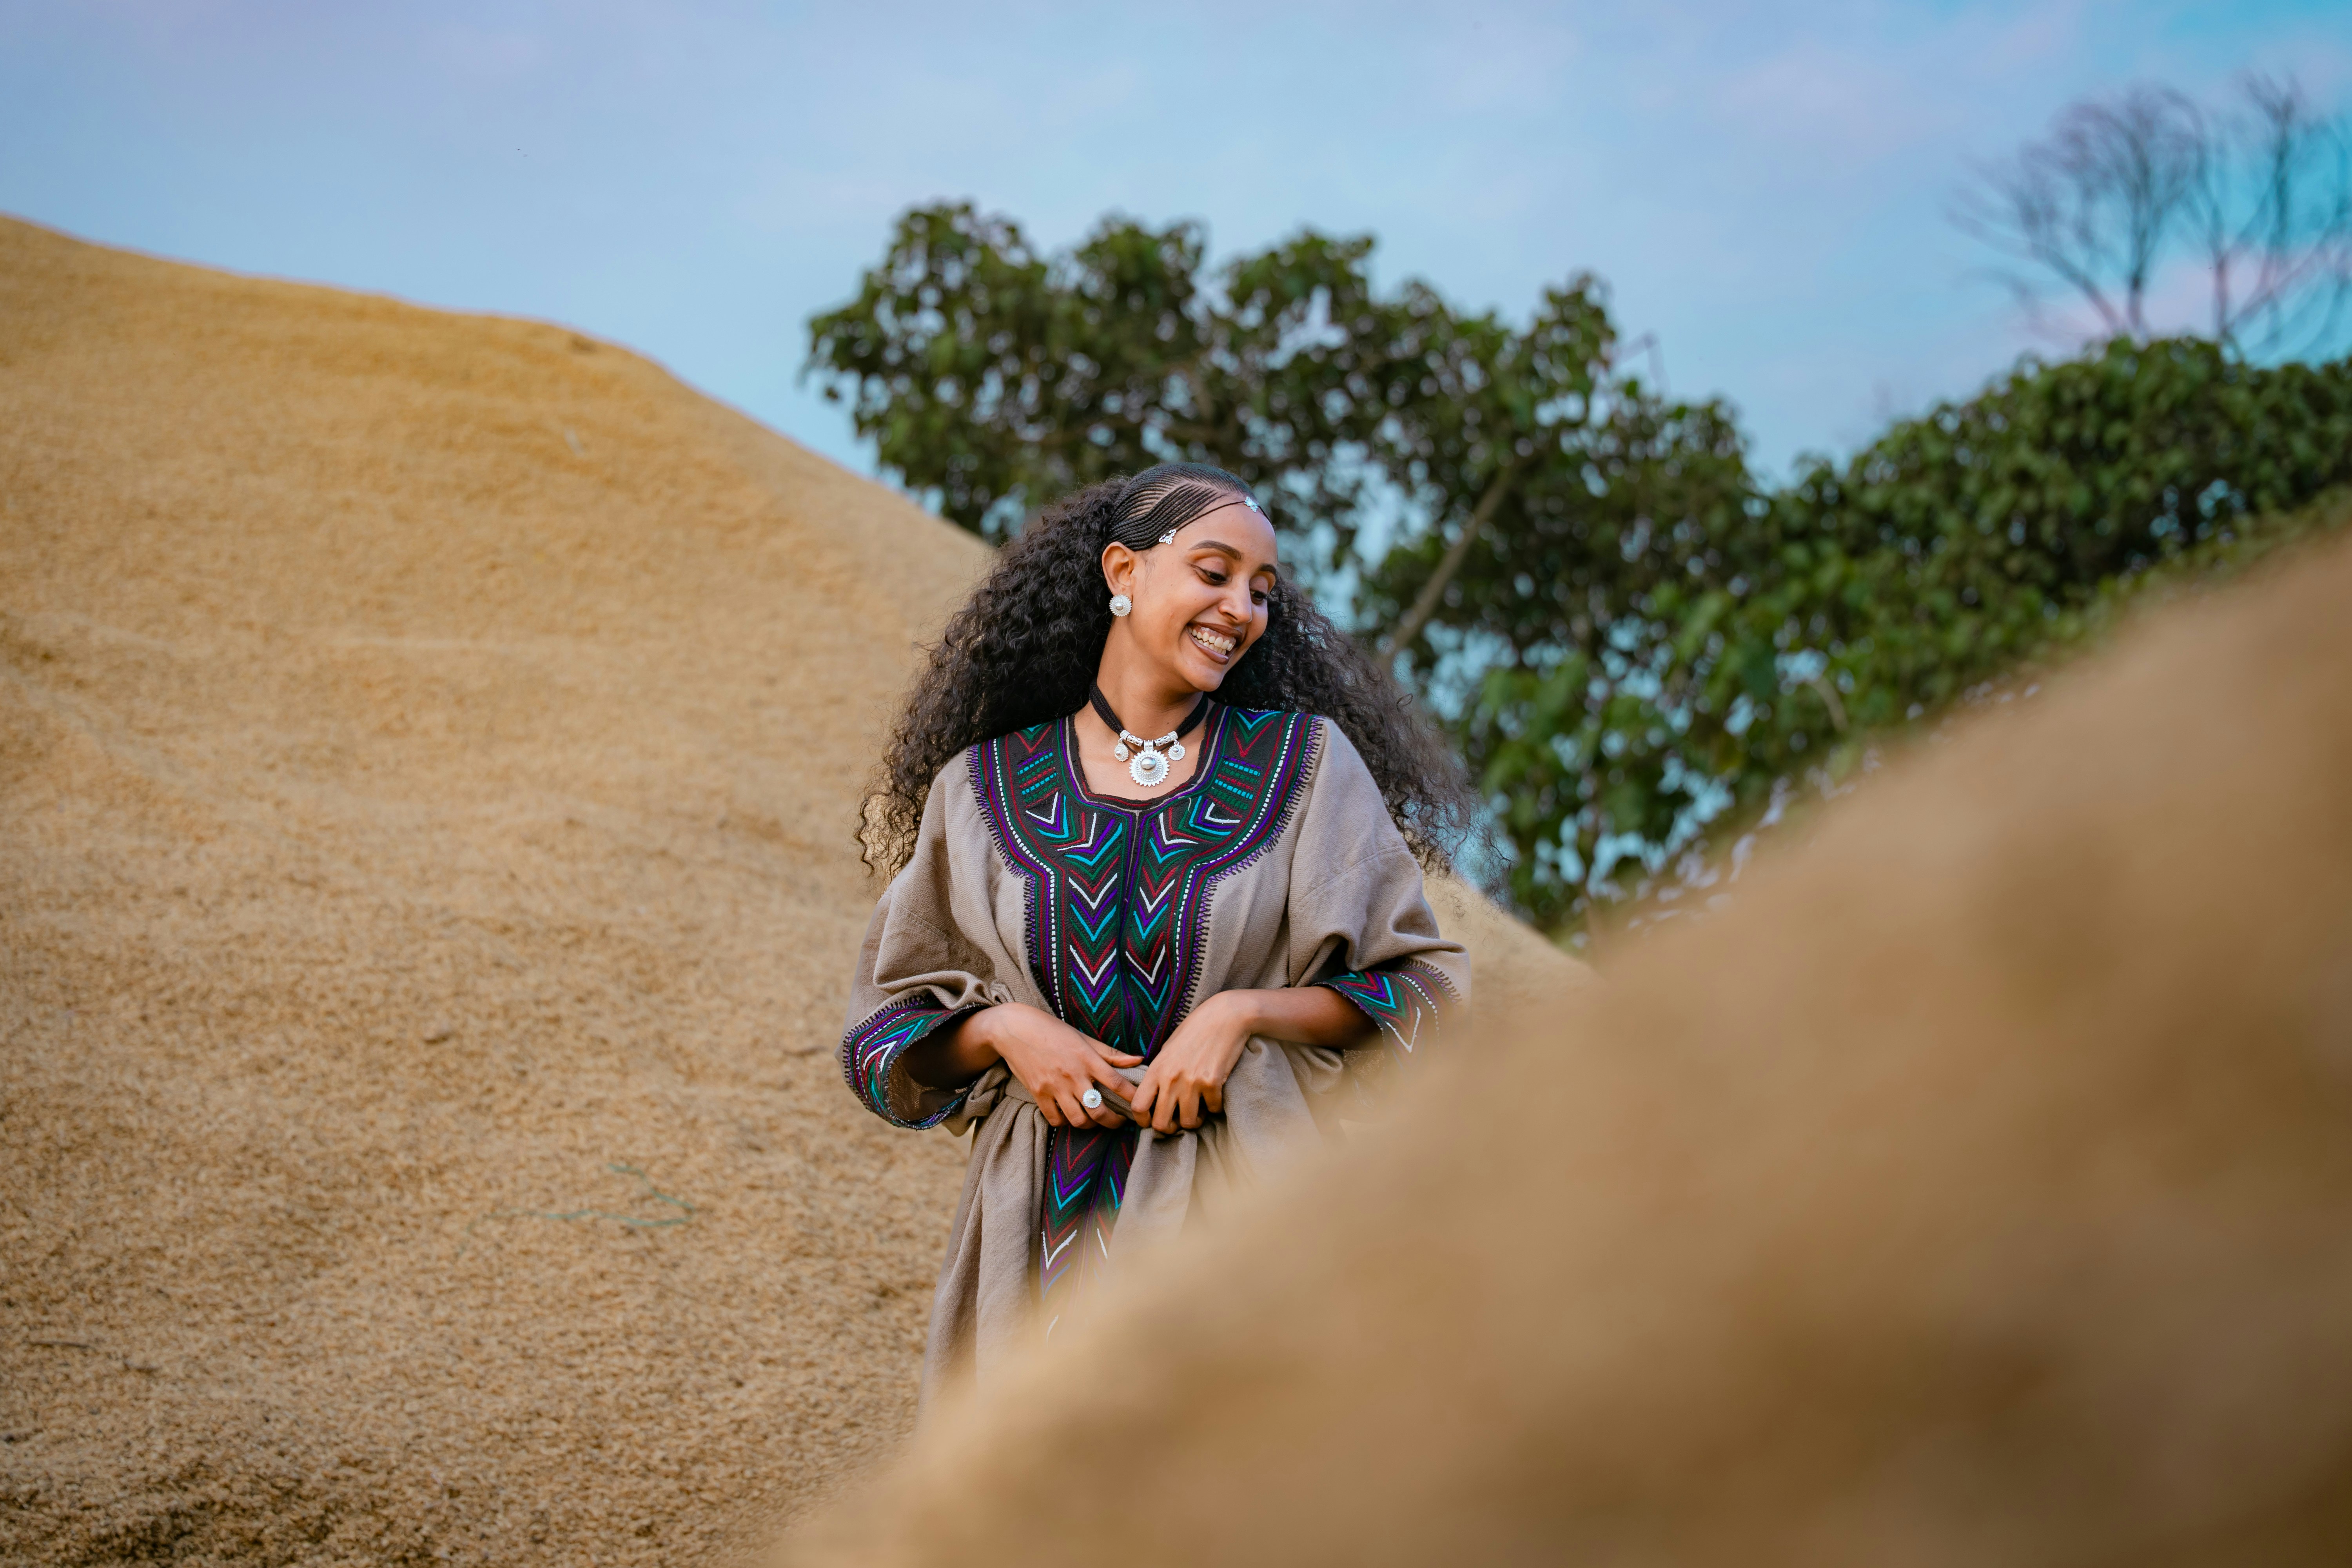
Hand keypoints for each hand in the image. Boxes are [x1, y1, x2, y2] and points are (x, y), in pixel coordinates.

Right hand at [970, 1003, 1141, 1129]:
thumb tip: (1138, 1060)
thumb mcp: (1083, 1037)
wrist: (1015, 1029)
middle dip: (1113, 1122)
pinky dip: (1065, 1122)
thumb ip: (1110, 1053)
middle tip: (1118, 1121)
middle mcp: (1073, 1075)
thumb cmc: (1053, 1031)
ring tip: (1094, 1119)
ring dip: (1089, 1124)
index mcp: (1087, 1059)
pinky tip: (1069, 1115)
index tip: (1140, 1106)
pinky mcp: (1038, 1094)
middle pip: (1099, 1111)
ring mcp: (1054, 1086)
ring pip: (1078, 1119)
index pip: (1117, 1083)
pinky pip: (1056, 1119)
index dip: (1132, 1098)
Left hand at [1130, 990, 1257, 1133]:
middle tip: (1177, 1120)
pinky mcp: (1213, 1083)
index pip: (1138, 1106)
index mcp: (1156, 1069)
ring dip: (1194, 1120)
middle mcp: (1171, 1078)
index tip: (1152, 1121)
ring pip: (1188, 1123)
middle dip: (1170, 1128)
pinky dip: (1214, 1107)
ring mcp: (1192, 1082)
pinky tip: (1215, 1095)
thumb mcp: (1168, 1050)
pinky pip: (1212, 1110)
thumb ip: (1160, 1073)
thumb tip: (1155, 1098)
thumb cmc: (1195, 1031)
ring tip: (1198, 1109)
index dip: (1143, 1121)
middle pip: (1161, 1123)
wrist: (1224, 1016)